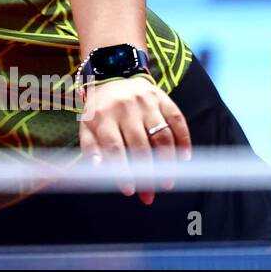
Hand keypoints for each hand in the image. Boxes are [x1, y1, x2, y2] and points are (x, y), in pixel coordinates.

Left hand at [78, 75, 191, 204]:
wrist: (113, 76)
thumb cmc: (100, 110)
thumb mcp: (87, 126)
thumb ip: (91, 148)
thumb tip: (98, 171)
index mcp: (103, 116)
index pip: (114, 147)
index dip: (123, 170)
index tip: (130, 190)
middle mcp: (126, 108)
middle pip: (140, 145)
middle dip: (147, 173)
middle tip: (150, 194)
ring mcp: (147, 103)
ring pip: (162, 136)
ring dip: (167, 163)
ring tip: (167, 182)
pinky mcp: (164, 99)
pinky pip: (178, 121)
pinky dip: (184, 141)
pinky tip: (183, 159)